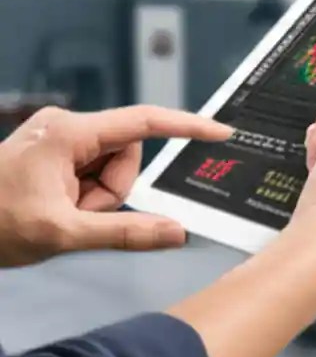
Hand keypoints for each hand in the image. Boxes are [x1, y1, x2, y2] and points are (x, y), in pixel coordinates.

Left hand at [0, 105, 232, 267]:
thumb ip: (125, 234)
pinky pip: (91, 174)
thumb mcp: (62, 234)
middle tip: (77, 216)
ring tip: (61, 215)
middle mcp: (66, 128)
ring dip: (97, 199)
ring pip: (110, 169)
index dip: (188, 126)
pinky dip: (84, 197)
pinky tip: (56, 209)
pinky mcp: (53, 153)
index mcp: (69, 133)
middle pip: (126, 156)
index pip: (145, 122)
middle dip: (113, 192)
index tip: (220, 132)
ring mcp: (58, 140)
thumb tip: (177, 233)